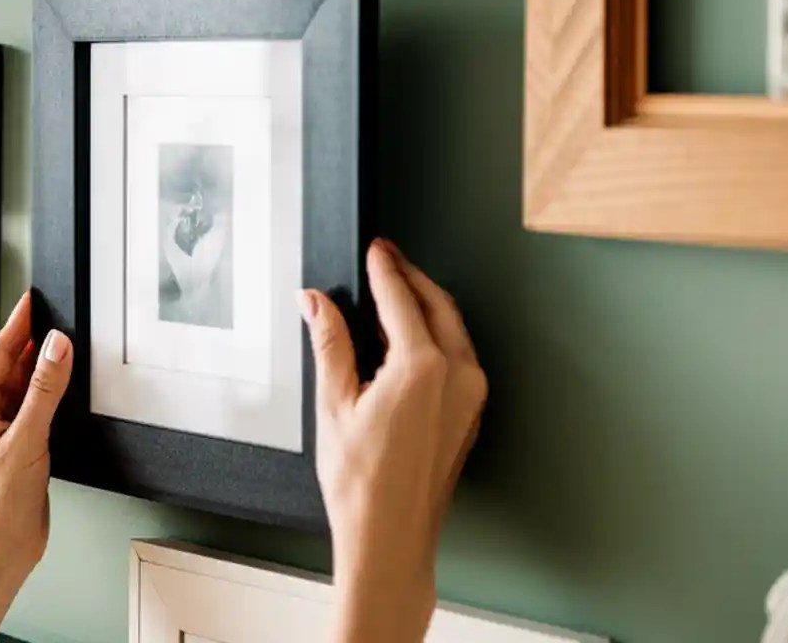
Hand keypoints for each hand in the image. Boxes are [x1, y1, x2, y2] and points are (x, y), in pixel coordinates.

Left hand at [0, 293, 73, 642]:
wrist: (2, 545)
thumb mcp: (27, 437)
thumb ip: (45, 389)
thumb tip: (57, 348)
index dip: (18, 324)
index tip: (30, 300)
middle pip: (10, 366)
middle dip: (31, 341)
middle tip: (52, 313)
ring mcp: (0, 431)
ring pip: (23, 386)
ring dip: (41, 367)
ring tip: (61, 343)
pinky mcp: (18, 445)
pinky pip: (33, 406)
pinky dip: (48, 392)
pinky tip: (61, 386)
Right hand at [299, 238, 485, 641]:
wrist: (390, 538)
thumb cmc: (361, 484)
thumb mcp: (333, 404)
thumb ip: (330, 343)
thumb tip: (316, 302)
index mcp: (422, 367)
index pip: (401, 299)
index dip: (384, 268)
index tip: (374, 248)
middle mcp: (458, 376)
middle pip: (437, 305)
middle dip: (411, 278)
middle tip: (386, 259)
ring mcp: (470, 397)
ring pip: (453, 330)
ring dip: (424, 306)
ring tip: (390, 296)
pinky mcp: (470, 414)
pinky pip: (458, 358)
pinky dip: (435, 337)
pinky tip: (405, 342)